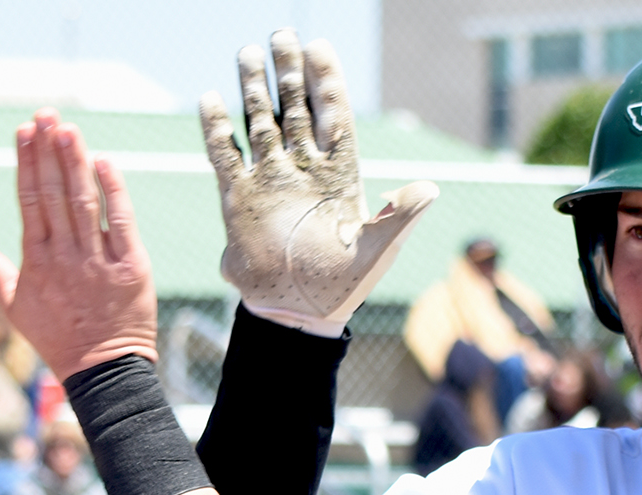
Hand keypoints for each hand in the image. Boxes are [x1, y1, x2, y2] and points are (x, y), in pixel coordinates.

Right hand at [0, 111, 157, 379]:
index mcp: (36, 260)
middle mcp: (65, 255)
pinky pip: (122, 223)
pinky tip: (105, 162)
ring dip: (76, 162)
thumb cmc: (57, 337)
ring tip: (69, 129)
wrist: (103, 370)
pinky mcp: (131, 267)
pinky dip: (114, 192)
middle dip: (49, 151)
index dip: (27, 162)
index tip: (24, 131)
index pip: (29, 200)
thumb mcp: (14, 304)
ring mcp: (99, 260)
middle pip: (54, 193)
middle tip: (46, 115)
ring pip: (84, 202)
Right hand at [200, 29, 437, 335]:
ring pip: (261, 123)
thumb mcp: (378, 251)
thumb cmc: (343, 287)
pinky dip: (217, 128)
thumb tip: (431, 189)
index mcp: (339, 176)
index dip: (327, 83)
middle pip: (296, 109)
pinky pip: (225, 155)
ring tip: (248, 50)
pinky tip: (211, 98)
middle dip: (289, 73)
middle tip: (282, 34)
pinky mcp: (239, 198)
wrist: (297, 314)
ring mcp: (271, 180)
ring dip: (255, 89)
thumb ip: (400, 217)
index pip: (334, 117)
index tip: (319, 47)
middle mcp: (304, 171)